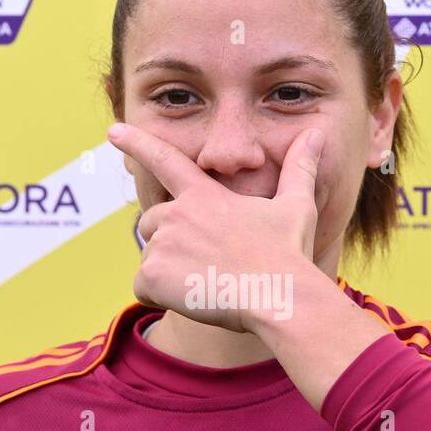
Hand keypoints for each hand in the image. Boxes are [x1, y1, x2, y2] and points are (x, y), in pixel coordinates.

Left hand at [107, 121, 324, 331]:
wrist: (279, 296)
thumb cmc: (289, 253)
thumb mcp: (296, 206)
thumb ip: (300, 168)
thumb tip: (317, 134)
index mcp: (204, 195)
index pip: (164, 160)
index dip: (138, 143)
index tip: (113, 131)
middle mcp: (177, 213)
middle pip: (152, 223)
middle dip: (170, 242)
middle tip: (209, 263)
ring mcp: (162, 244)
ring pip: (150, 259)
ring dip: (170, 272)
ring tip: (207, 282)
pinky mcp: (153, 275)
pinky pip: (143, 288)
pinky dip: (161, 297)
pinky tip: (193, 298)